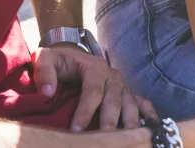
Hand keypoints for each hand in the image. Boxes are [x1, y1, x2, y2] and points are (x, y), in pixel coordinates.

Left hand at [32, 43, 154, 132]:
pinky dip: (148, 114)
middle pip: (114, 100)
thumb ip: (44, 73)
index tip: (76, 131)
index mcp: (94, 66)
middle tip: (104, 139)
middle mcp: (112, 75)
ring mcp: (122, 84)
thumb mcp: (44, 59)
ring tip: (125, 140)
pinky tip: (149, 128)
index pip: (93, 91)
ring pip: (130, 104)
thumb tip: (47, 93)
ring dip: (129, 122)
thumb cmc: (57, 61)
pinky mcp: (126, 93)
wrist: (70, 55)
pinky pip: (142, 102)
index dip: (85, 111)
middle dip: (109, 121)